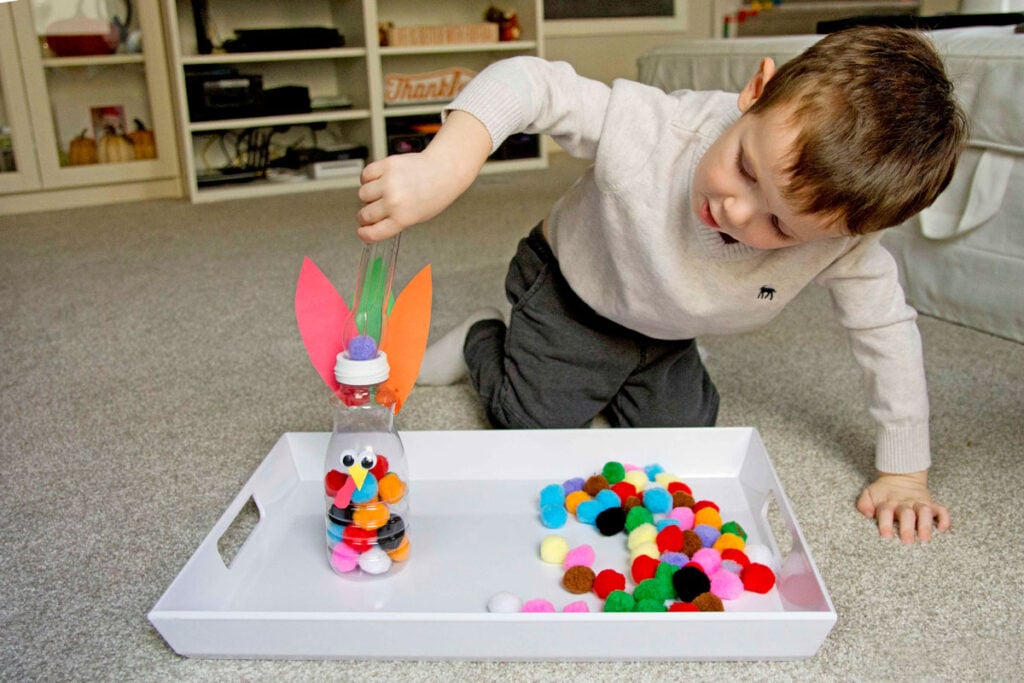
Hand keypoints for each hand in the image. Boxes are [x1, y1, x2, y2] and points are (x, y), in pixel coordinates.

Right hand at [356, 110, 491, 242]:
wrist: (443, 171)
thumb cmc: (433, 195)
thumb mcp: (416, 217)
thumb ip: (394, 222)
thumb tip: (371, 224)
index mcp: (402, 218)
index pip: (372, 233)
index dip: (364, 234)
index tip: (362, 232)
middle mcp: (394, 201)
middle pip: (364, 215)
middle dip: (366, 216)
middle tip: (373, 211)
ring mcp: (389, 182)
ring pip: (362, 194)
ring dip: (368, 196)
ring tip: (381, 193)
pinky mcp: (387, 165)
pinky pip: (365, 175)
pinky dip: (368, 179)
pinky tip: (378, 180)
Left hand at [856, 470, 950, 543]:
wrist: (900, 476)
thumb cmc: (883, 493)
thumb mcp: (869, 494)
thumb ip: (864, 504)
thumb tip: (867, 514)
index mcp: (888, 503)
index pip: (886, 512)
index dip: (885, 523)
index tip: (886, 536)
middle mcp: (904, 504)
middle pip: (907, 514)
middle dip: (907, 527)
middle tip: (907, 541)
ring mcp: (919, 503)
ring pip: (924, 512)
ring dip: (925, 525)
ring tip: (925, 538)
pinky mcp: (931, 504)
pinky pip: (941, 510)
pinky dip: (944, 518)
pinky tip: (943, 528)